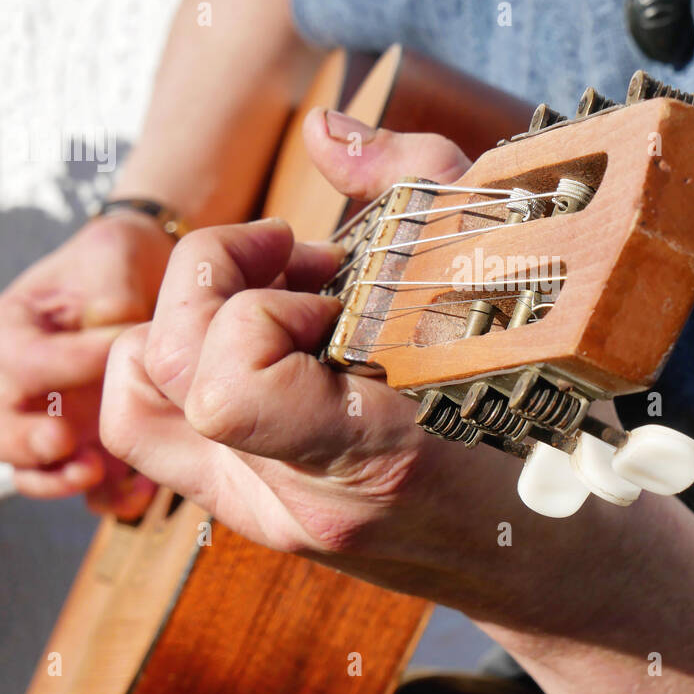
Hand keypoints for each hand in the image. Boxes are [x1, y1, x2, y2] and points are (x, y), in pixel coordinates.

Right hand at [0, 212, 173, 517]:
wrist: (150, 287)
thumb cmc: (118, 265)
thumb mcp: (112, 254)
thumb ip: (107, 293)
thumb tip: (115, 335)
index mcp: (6, 332)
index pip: (20, 359)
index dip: (68, 360)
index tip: (121, 345)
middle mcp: (14, 387)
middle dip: (26, 443)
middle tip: (64, 439)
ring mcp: (47, 425)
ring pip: (29, 472)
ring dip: (59, 479)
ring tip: (97, 472)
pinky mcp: (84, 450)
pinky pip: (86, 489)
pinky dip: (110, 495)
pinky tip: (142, 490)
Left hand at [98, 111, 529, 597]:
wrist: (547, 562)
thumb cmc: (555, 432)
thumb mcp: (526, 294)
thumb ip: (427, 190)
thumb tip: (324, 131)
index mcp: (375, 460)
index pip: (227, 394)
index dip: (257, 313)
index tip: (331, 287)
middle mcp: (297, 499)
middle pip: (163, 375)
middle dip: (215, 276)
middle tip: (297, 258)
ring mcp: (263, 508)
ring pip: (138, 404)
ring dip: (193, 314)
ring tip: (283, 294)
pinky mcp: (252, 500)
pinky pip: (161, 426)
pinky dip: (187, 356)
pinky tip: (267, 334)